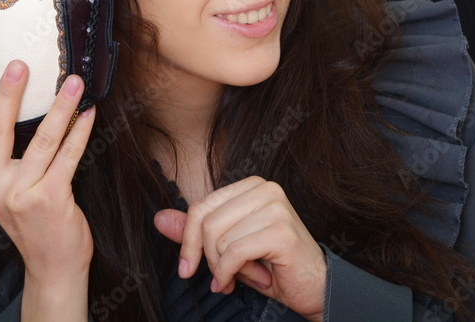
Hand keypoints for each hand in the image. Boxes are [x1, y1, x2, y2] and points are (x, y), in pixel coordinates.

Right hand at [0, 59, 96, 282]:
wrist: (53, 266)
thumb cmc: (34, 223)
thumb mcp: (6, 191)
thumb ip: (4, 158)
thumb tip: (18, 106)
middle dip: (8, 94)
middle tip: (19, 64)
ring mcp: (21, 193)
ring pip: (42, 139)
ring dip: (61, 107)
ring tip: (74, 83)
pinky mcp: (50, 198)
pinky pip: (68, 156)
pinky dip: (81, 132)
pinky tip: (89, 114)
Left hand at [154, 177, 325, 320]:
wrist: (315, 288)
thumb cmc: (273, 266)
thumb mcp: (227, 248)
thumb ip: (195, 232)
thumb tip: (160, 219)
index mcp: (250, 186)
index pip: (200, 207)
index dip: (187, 242)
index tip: (188, 268)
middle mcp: (264, 189)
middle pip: (206, 223)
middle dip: (209, 258)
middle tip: (224, 277)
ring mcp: (275, 206)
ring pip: (219, 239)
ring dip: (227, 268)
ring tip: (248, 274)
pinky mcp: (281, 230)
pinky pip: (234, 252)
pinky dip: (233, 273)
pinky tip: (253, 280)